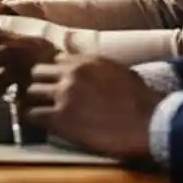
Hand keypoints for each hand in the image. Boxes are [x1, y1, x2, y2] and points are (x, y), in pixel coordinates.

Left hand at [20, 55, 161, 159]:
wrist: (151, 121)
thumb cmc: (143, 101)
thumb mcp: (120, 72)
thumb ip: (99, 70)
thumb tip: (93, 76)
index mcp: (87, 60)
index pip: (55, 60)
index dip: (52, 73)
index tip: (52, 82)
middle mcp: (72, 72)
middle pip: (37, 72)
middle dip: (37, 84)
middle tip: (39, 95)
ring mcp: (64, 93)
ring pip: (31, 91)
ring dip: (31, 100)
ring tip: (33, 109)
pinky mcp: (61, 117)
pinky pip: (33, 114)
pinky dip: (31, 118)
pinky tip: (35, 122)